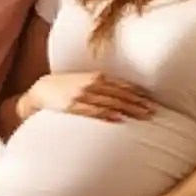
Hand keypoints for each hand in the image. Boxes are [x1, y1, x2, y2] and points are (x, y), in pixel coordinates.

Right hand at [22, 72, 154, 122]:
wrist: (41, 90)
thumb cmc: (66, 86)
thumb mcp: (86, 80)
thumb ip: (103, 84)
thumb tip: (123, 92)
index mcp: (97, 76)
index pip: (123, 85)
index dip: (139, 92)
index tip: (152, 99)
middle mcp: (92, 84)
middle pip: (121, 94)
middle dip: (139, 102)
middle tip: (154, 110)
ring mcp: (83, 95)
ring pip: (112, 103)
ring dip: (129, 109)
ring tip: (143, 116)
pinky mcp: (74, 106)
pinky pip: (94, 111)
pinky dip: (108, 114)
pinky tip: (120, 118)